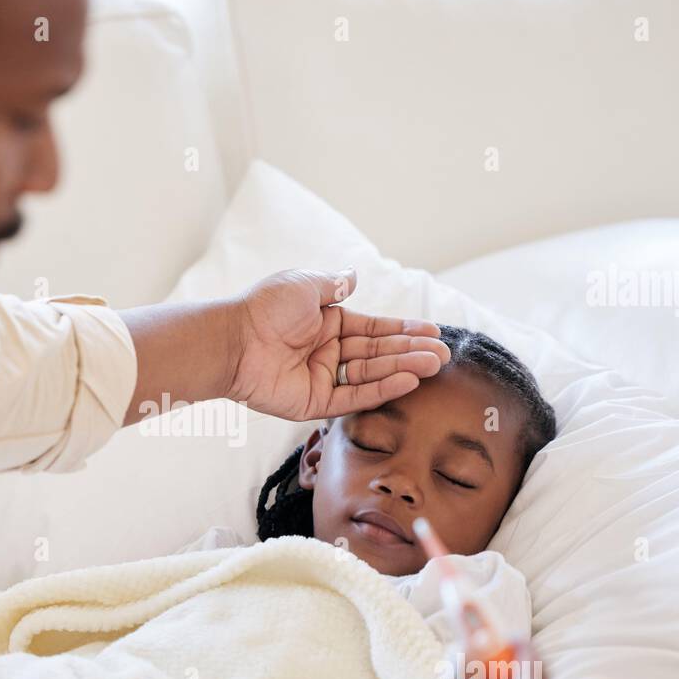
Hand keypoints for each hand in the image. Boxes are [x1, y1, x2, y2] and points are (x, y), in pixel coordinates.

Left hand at [225, 268, 449, 420]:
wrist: (234, 340)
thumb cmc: (264, 308)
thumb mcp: (305, 285)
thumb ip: (334, 285)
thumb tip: (355, 275)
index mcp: (327, 324)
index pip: (374, 330)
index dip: (403, 331)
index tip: (433, 332)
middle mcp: (329, 352)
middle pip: (378, 354)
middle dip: (411, 352)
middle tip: (444, 354)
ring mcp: (324, 379)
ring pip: (372, 375)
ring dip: (404, 369)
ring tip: (435, 364)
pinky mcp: (315, 403)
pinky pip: (354, 397)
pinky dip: (382, 389)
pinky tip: (408, 380)